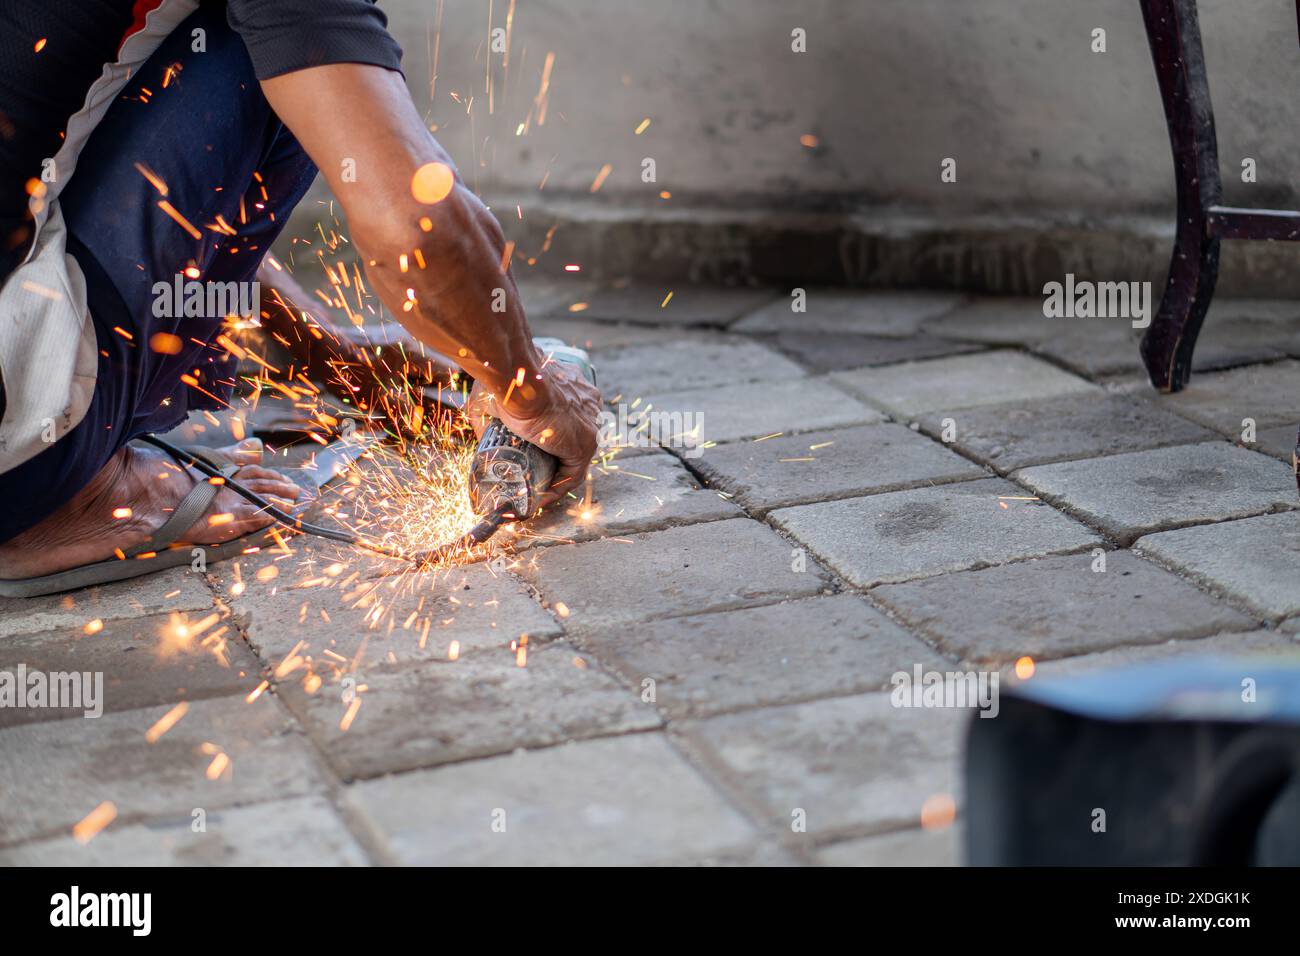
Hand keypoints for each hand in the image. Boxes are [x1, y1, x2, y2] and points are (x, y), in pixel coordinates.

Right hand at [466, 353, 602, 508]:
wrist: (518, 379)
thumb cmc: (506, 380)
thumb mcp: (495, 396)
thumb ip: (492, 413)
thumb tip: (484, 434)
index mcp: (572, 387)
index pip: (568, 420)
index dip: (550, 443)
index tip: (530, 457)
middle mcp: (588, 404)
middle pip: (573, 441)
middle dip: (553, 462)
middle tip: (530, 476)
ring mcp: (590, 425)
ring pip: (574, 460)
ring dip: (554, 479)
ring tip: (532, 491)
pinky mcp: (585, 443)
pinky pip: (573, 475)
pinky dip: (556, 488)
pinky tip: (538, 497)